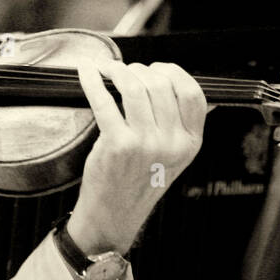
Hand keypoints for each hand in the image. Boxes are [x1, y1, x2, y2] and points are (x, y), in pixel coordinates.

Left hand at [71, 61, 206, 253]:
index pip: (192, 94)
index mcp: (191, 142)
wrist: (115, 212)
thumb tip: (179, 85)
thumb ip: (179, 124)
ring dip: (117, 71)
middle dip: (139, 70)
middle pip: (161, 85)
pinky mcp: (118, 144)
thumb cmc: (139, 179)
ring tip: (107, 69)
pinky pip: (104, 100)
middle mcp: (172, 143)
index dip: (173, 72)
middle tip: (123, 71)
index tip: (156, 67)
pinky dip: (92, 81)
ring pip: (134, 88)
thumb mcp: (173, 155)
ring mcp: (145, 143)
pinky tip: (87, 72)